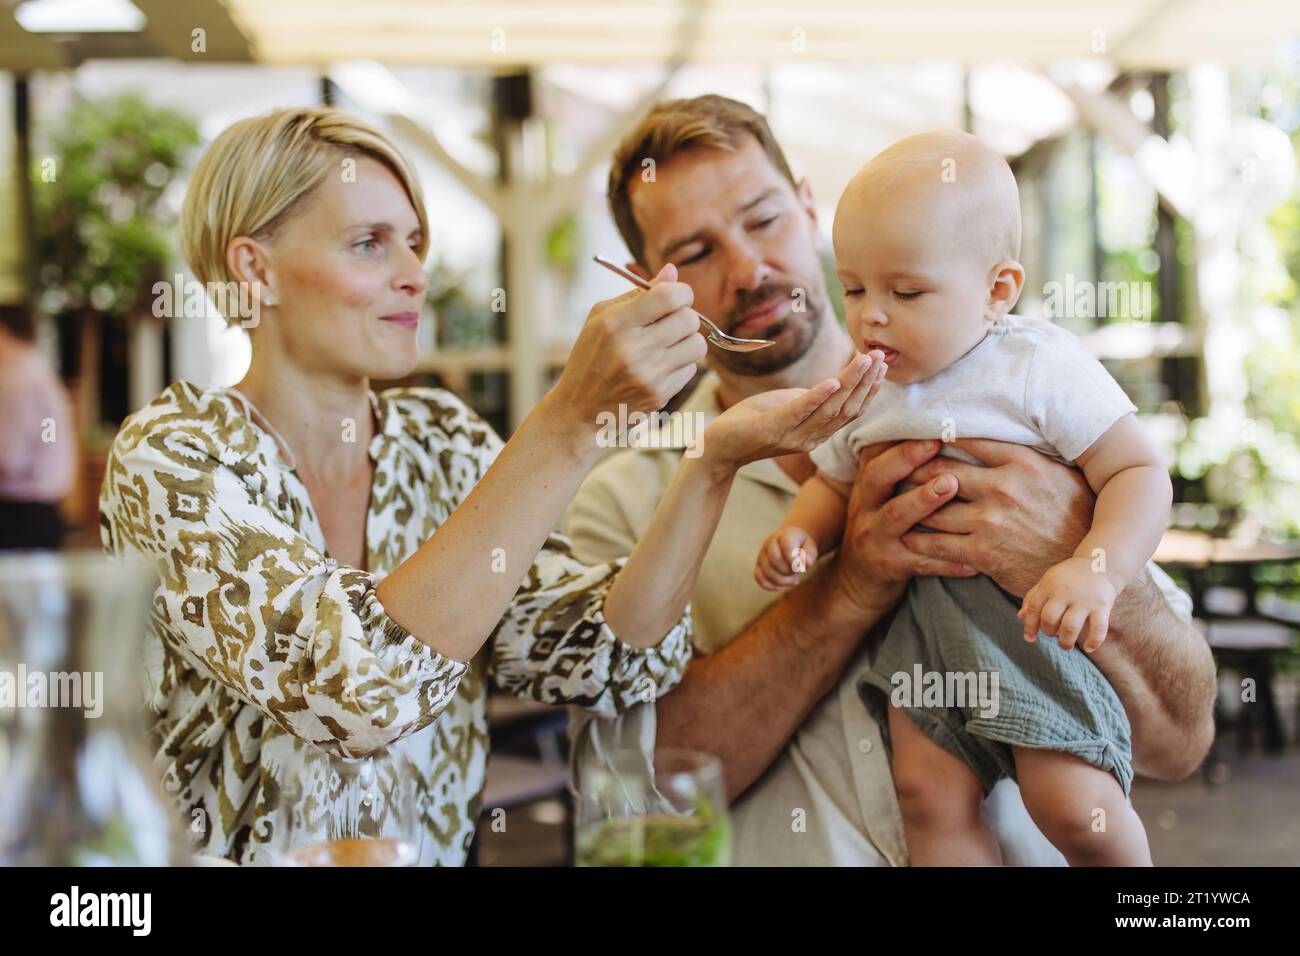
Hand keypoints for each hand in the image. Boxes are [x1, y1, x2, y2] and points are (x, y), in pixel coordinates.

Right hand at [550, 263, 707, 442]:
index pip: (669, 296)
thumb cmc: (591, 357)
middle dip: (686, 316)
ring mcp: (648, 375)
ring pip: (697, 344)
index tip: (677, 297)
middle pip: (689, 319)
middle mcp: (633, 349)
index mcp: (615, 324)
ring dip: (688, 340)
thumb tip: (672, 271)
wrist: (580, 410)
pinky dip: (681, 364)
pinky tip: (661, 366)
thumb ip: (637, 293)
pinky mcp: (659, 395)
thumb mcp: (601, 318)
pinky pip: (691, 369)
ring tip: (669, 343)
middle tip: (672, 321)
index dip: (682, 292)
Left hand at [699, 351, 885, 471]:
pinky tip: (832, 380)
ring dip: (850, 383)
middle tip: (881, 356)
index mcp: (816, 432)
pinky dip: (817, 396)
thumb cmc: (750, 422)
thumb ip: (808, 398)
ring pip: (831, 409)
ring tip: (864, 360)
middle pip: (848, 409)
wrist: (717, 446)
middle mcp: (810, 437)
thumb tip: (831, 383)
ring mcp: (793, 435)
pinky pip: (799, 412)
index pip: (851, 411)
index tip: (882, 365)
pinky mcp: (772, 429)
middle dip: (867, 382)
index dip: (869, 389)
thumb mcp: (785, 405)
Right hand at [756, 527, 818, 590]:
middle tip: (797, 573)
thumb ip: (810, 553)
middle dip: (788, 570)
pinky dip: (768, 585)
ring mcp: (762, 554)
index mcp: (785, 535)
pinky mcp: (759, 565)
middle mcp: (770, 543)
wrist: (789, 541)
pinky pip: (758, 577)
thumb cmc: (801, 545)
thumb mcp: (809, 546)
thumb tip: (808, 563)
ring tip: (793, 581)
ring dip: (781, 580)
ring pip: (766, 570)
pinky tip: (779, 587)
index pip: (786, 546)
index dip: (793, 560)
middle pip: (774, 559)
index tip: (801, 568)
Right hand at [830, 440, 977, 617]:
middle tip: (937, 445)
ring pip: (895, 516)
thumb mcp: (879, 496)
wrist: (856, 582)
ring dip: (923, 500)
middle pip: (877, 477)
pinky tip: (974, 559)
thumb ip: (897, 467)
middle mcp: (864, 507)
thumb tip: (936, 428)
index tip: (929, 421)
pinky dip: (947, 561)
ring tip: (951, 486)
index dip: (899, 436)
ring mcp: (873, 537)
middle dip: (905, 458)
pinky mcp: (887, 566)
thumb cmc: (881, 527)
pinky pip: (919, 562)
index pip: (876, 452)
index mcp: (866, 485)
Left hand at [896, 438, 1093, 597]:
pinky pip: (939, 543)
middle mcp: (1003, 487)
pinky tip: (905, 536)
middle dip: (914, 467)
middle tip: (896, 465)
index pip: (969, 440)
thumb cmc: (1076, 518)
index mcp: (1022, 463)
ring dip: (910, 503)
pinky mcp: (983, 552)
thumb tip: (1009, 433)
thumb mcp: (1061, 477)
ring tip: (893, 499)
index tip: (922, 435)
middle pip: (942, 471)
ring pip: (935, 507)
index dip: (940, 436)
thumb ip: (1029, 457)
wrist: (1086, 570)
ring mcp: (990, 521)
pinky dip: (918, 539)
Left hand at [1017, 556, 1118, 652]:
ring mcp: (1084, 600)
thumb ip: (1033, 597)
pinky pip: (1098, 628)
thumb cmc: (1069, 576)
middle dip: (1048, 632)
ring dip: (1066, 641)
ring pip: (1071, 626)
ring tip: (1065, 645)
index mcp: (1050, 586)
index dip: (1029, 626)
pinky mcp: (1102, 606)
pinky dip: (1094, 641)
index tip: (1030, 638)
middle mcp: (1065, 593)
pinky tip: (1088, 648)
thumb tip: (1021, 617)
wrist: (1100, 563)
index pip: (1034, 608)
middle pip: (1050, 618)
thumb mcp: (1048, 581)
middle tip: (1052, 634)